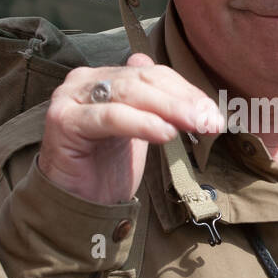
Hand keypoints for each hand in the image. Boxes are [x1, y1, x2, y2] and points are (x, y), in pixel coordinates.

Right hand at [39, 54, 223, 204]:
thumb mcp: (142, 132)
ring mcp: (71, 97)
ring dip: (168, 108)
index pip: (152, 74)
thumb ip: (160, 108)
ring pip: (128, 94)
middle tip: (210, 120)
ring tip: (194, 124)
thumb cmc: (108, 168)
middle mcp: (85, 80)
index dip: (186, 91)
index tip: (213, 114)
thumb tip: (191, 92)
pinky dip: (140, 122)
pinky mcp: (64, 120)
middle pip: (142, 81)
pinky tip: (165, 133)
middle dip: (181, 100)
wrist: (78, 204)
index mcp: (104, 77)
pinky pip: (109, 116)